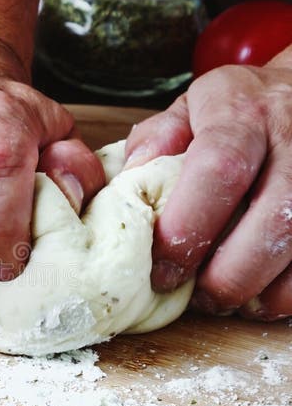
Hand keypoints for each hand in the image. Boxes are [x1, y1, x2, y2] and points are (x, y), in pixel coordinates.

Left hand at [124, 52, 291, 319]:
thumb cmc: (238, 112)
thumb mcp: (191, 108)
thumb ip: (156, 140)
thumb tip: (130, 179)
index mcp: (243, 113)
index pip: (220, 168)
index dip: (189, 225)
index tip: (163, 267)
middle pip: (274, 220)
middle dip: (229, 274)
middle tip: (198, 297)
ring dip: (262, 289)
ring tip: (227, 298)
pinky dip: (287, 293)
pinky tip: (261, 294)